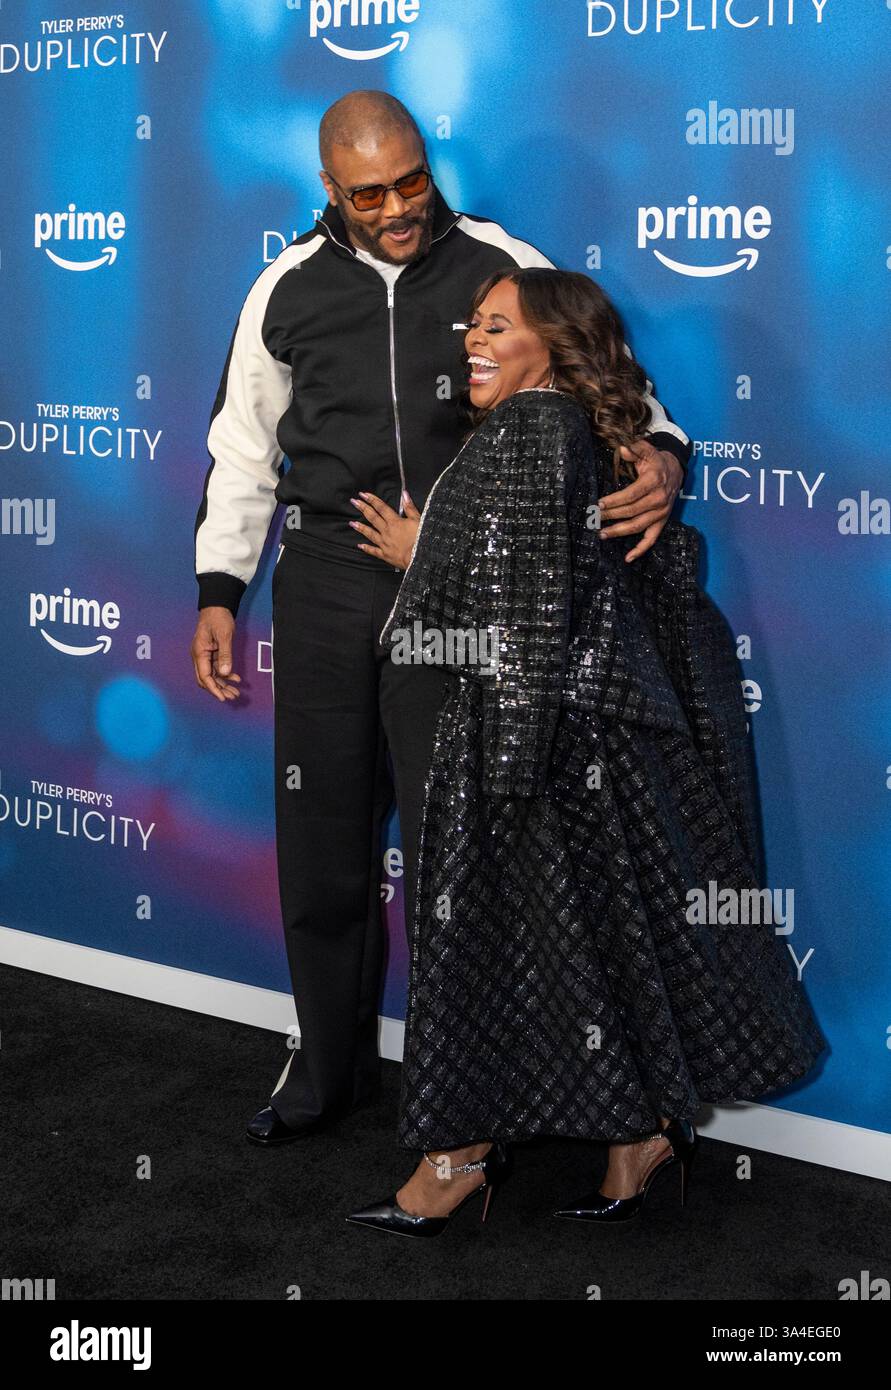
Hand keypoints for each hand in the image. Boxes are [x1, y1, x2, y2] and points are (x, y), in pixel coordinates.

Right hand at [191, 607, 241, 701]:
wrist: (217, 605)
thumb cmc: (218, 617)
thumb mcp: (224, 636)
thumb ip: (225, 654)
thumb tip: (224, 672)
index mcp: (199, 652)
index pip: (204, 677)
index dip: (214, 689)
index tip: (222, 698)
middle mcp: (199, 655)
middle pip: (206, 679)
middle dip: (219, 689)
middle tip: (232, 696)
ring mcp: (204, 655)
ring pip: (212, 675)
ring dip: (223, 684)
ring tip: (235, 692)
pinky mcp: (211, 653)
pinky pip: (216, 668)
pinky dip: (225, 674)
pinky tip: (235, 678)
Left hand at [349, 490, 419, 569]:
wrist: (420, 557)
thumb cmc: (421, 538)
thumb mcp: (418, 520)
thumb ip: (410, 507)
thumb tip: (404, 494)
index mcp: (395, 522)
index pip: (381, 508)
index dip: (372, 500)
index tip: (363, 494)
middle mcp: (387, 531)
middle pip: (373, 518)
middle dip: (363, 509)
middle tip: (353, 502)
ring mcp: (384, 543)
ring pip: (370, 534)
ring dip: (360, 527)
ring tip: (351, 523)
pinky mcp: (385, 555)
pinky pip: (373, 551)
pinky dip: (366, 548)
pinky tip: (360, 545)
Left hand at [598, 441, 683, 561]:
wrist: (676, 470)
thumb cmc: (656, 461)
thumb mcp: (647, 451)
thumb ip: (635, 449)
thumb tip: (622, 449)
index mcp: (654, 482)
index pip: (631, 495)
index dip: (615, 500)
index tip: (599, 503)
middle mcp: (659, 500)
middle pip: (632, 511)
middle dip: (611, 515)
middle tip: (594, 517)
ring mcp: (661, 513)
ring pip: (638, 526)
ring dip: (619, 532)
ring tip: (602, 534)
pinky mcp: (662, 522)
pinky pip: (652, 539)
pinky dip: (640, 550)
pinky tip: (628, 558)